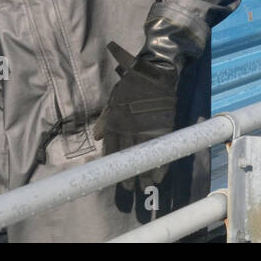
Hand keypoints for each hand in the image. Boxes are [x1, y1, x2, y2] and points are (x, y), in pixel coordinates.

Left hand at [92, 43, 179, 193]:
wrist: (153, 74)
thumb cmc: (130, 86)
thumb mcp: (113, 100)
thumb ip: (105, 120)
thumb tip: (97, 137)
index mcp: (116, 122)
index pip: (112, 148)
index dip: (114, 164)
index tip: (115, 175)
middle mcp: (129, 127)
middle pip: (128, 156)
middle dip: (128, 172)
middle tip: (129, 187)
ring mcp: (146, 127)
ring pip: (145, 155)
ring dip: (145, 172)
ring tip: (146, 185)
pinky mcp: (162, 126)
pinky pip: (160, 149)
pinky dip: (161, 162)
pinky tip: (160, 173)